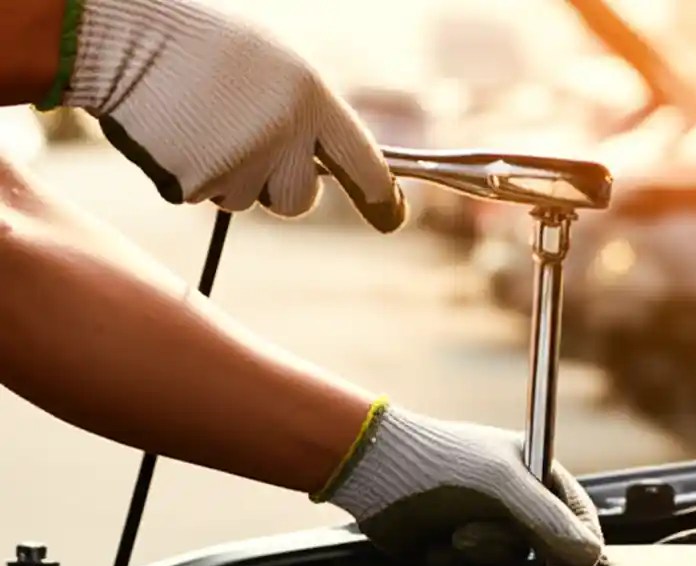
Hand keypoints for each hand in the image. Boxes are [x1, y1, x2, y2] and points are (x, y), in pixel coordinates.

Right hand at [57, 0, 404, 230]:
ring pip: (248, 201)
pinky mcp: (197, 184)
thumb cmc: (208, 51)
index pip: (365, 164)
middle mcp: (285, 137)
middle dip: (280, 188)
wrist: (126, 41)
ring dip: (231, 176)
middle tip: (251, 147)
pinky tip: (178, 134)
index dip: (380, 198)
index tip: (391, 218)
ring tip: (205, 124)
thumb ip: (311, 117)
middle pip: (300, 201)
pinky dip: (192, 174)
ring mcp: (241, 164)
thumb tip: (337, 165)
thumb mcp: (279, 69)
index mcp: (313, 101)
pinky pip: (206, 197)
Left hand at [319, 404, 604, 565]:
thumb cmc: (439, 462)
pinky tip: (436, 543)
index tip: (563, 562)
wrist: (374, 472)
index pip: (581, 519)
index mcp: (538, 472)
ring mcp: (489, 526)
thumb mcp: (504, 486)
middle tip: (474, 529)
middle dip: (504, 545)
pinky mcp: (460, 550)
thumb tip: (588, 557)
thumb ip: (549, 520)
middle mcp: (519, 500)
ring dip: (477, 556)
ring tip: (452, 531)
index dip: (575, 545)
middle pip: (544, 551)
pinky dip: (454, 565)